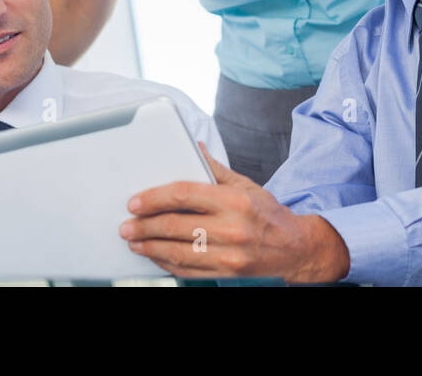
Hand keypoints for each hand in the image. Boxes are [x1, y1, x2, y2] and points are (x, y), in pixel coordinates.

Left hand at [118, 143, 349, 281]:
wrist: (295, 249)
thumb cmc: (268, 214)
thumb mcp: (246, 185)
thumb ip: (216, 169)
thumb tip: (194, 147)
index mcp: (235, 200)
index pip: (185, 195)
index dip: (155, 198)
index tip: (136, 202)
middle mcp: (233, 228)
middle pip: (176, 225)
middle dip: (145, 226)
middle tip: (127, 225)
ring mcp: (230, 255)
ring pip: (179, 251)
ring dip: (151, 247)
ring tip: (135, 242)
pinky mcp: (227, 274)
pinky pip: (189, 270)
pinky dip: (168, 264)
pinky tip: (156, 256)